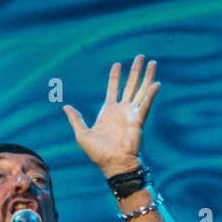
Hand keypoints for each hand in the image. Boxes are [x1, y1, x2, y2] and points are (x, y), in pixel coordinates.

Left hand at [62, 54, 159, 174]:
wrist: (112, 165)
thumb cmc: (98, 153)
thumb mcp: (82, 134)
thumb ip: (75, 119)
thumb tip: (65, 106)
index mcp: (108, 111)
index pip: (113, 88)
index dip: (115, 76)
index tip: (117, 64)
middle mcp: (122, 110)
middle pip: (130, 85)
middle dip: (135, 71)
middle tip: (140, 56)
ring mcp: (131, 114)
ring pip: (141, 90)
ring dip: (147, 77)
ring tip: (152, 62)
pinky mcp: (138, 121)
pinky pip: (146, 105)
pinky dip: (151, 94)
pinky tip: (156, 83)